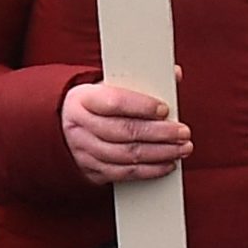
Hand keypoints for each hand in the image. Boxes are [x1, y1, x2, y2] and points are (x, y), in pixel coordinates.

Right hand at [61, 79, 191, 185]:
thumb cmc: (94, 106)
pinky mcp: (92, 170)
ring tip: (181, 148)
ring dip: (159, 154)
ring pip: (126, 155)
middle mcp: (80, 125)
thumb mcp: (107, 87)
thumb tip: (174, 73)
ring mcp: (84, 150)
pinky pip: (123, 174)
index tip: (165, 109)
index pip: (114, 102)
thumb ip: (140, 82)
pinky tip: (167, 164)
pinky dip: (149, 171)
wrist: (64, 129)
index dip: (141, 106)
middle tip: (182, 132)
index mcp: (83, 99)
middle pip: (124, 131)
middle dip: (159, 134)